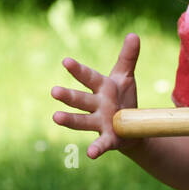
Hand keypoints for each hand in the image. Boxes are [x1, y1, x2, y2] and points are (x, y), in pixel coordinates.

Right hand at [50, 33, 139, 158]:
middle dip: (68, 96)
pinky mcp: (108, 140)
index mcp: (101, 88)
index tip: (66, 61)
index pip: (88, 77)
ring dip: (70, 120)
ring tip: (56, 117)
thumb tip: (134, 35)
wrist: (131, 127)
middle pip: (81, 100)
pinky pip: (101, 144)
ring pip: (83, 121)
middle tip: (54, 91)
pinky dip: (96, 149)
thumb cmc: (123, 99)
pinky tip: (91, 154)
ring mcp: (99, 123)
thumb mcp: (126, 77)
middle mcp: (96, 105)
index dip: (78, 70)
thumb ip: (128, 58)